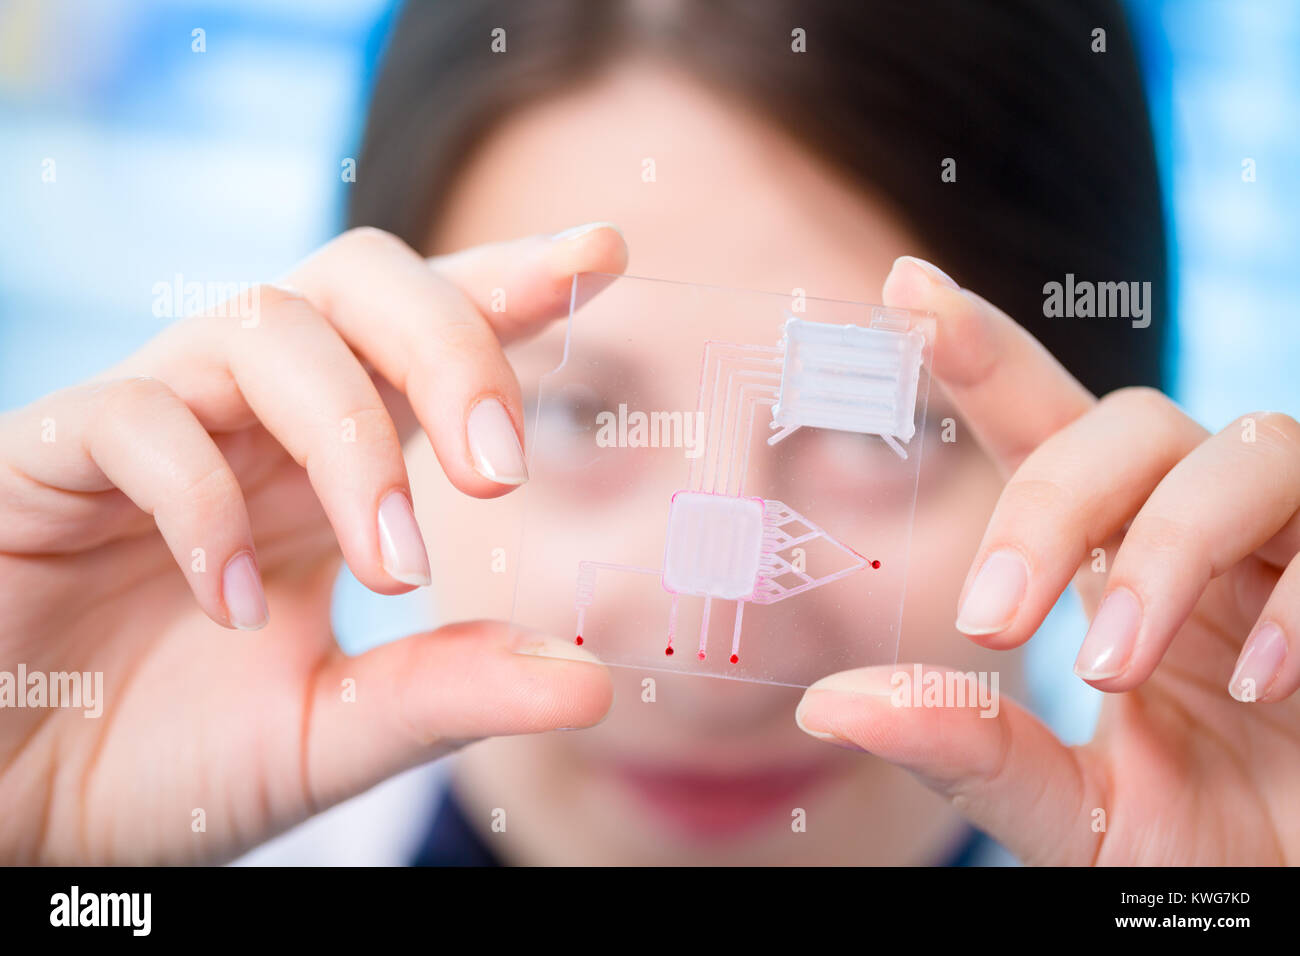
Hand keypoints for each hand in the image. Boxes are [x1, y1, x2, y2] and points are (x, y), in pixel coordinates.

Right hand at [0, 224, 624, 862]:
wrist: (19, 813)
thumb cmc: (165, 760)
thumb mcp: (331, 730)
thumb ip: (446, 694)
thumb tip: (593, 679)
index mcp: (328, 462)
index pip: (428, 337)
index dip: (510, 286)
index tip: (602, 259)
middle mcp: (250, 420)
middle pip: (360, 278)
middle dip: (452, 344)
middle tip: (501, 473)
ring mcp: (151, 426)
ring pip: (262, 324)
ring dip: (348, 439)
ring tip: (391, 565)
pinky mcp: (44, 459)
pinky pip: (132, 419)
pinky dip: (202, 502)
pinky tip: (229, 603)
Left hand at [795, 256, 1299, 864]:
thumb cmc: (1207, 853)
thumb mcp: (1074, 814)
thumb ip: (970, 749)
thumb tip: (823, 707)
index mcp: (1118, 563)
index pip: (1043, 429)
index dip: (980, 353)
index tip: (903, 286)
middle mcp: (1205, 532)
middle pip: (1132, 421)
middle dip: (1051, 502)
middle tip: (990, 621)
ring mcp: (1299, 548)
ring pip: (1247, 449)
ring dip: (1166, 547)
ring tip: (1113, 671)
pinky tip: (1260, 684)